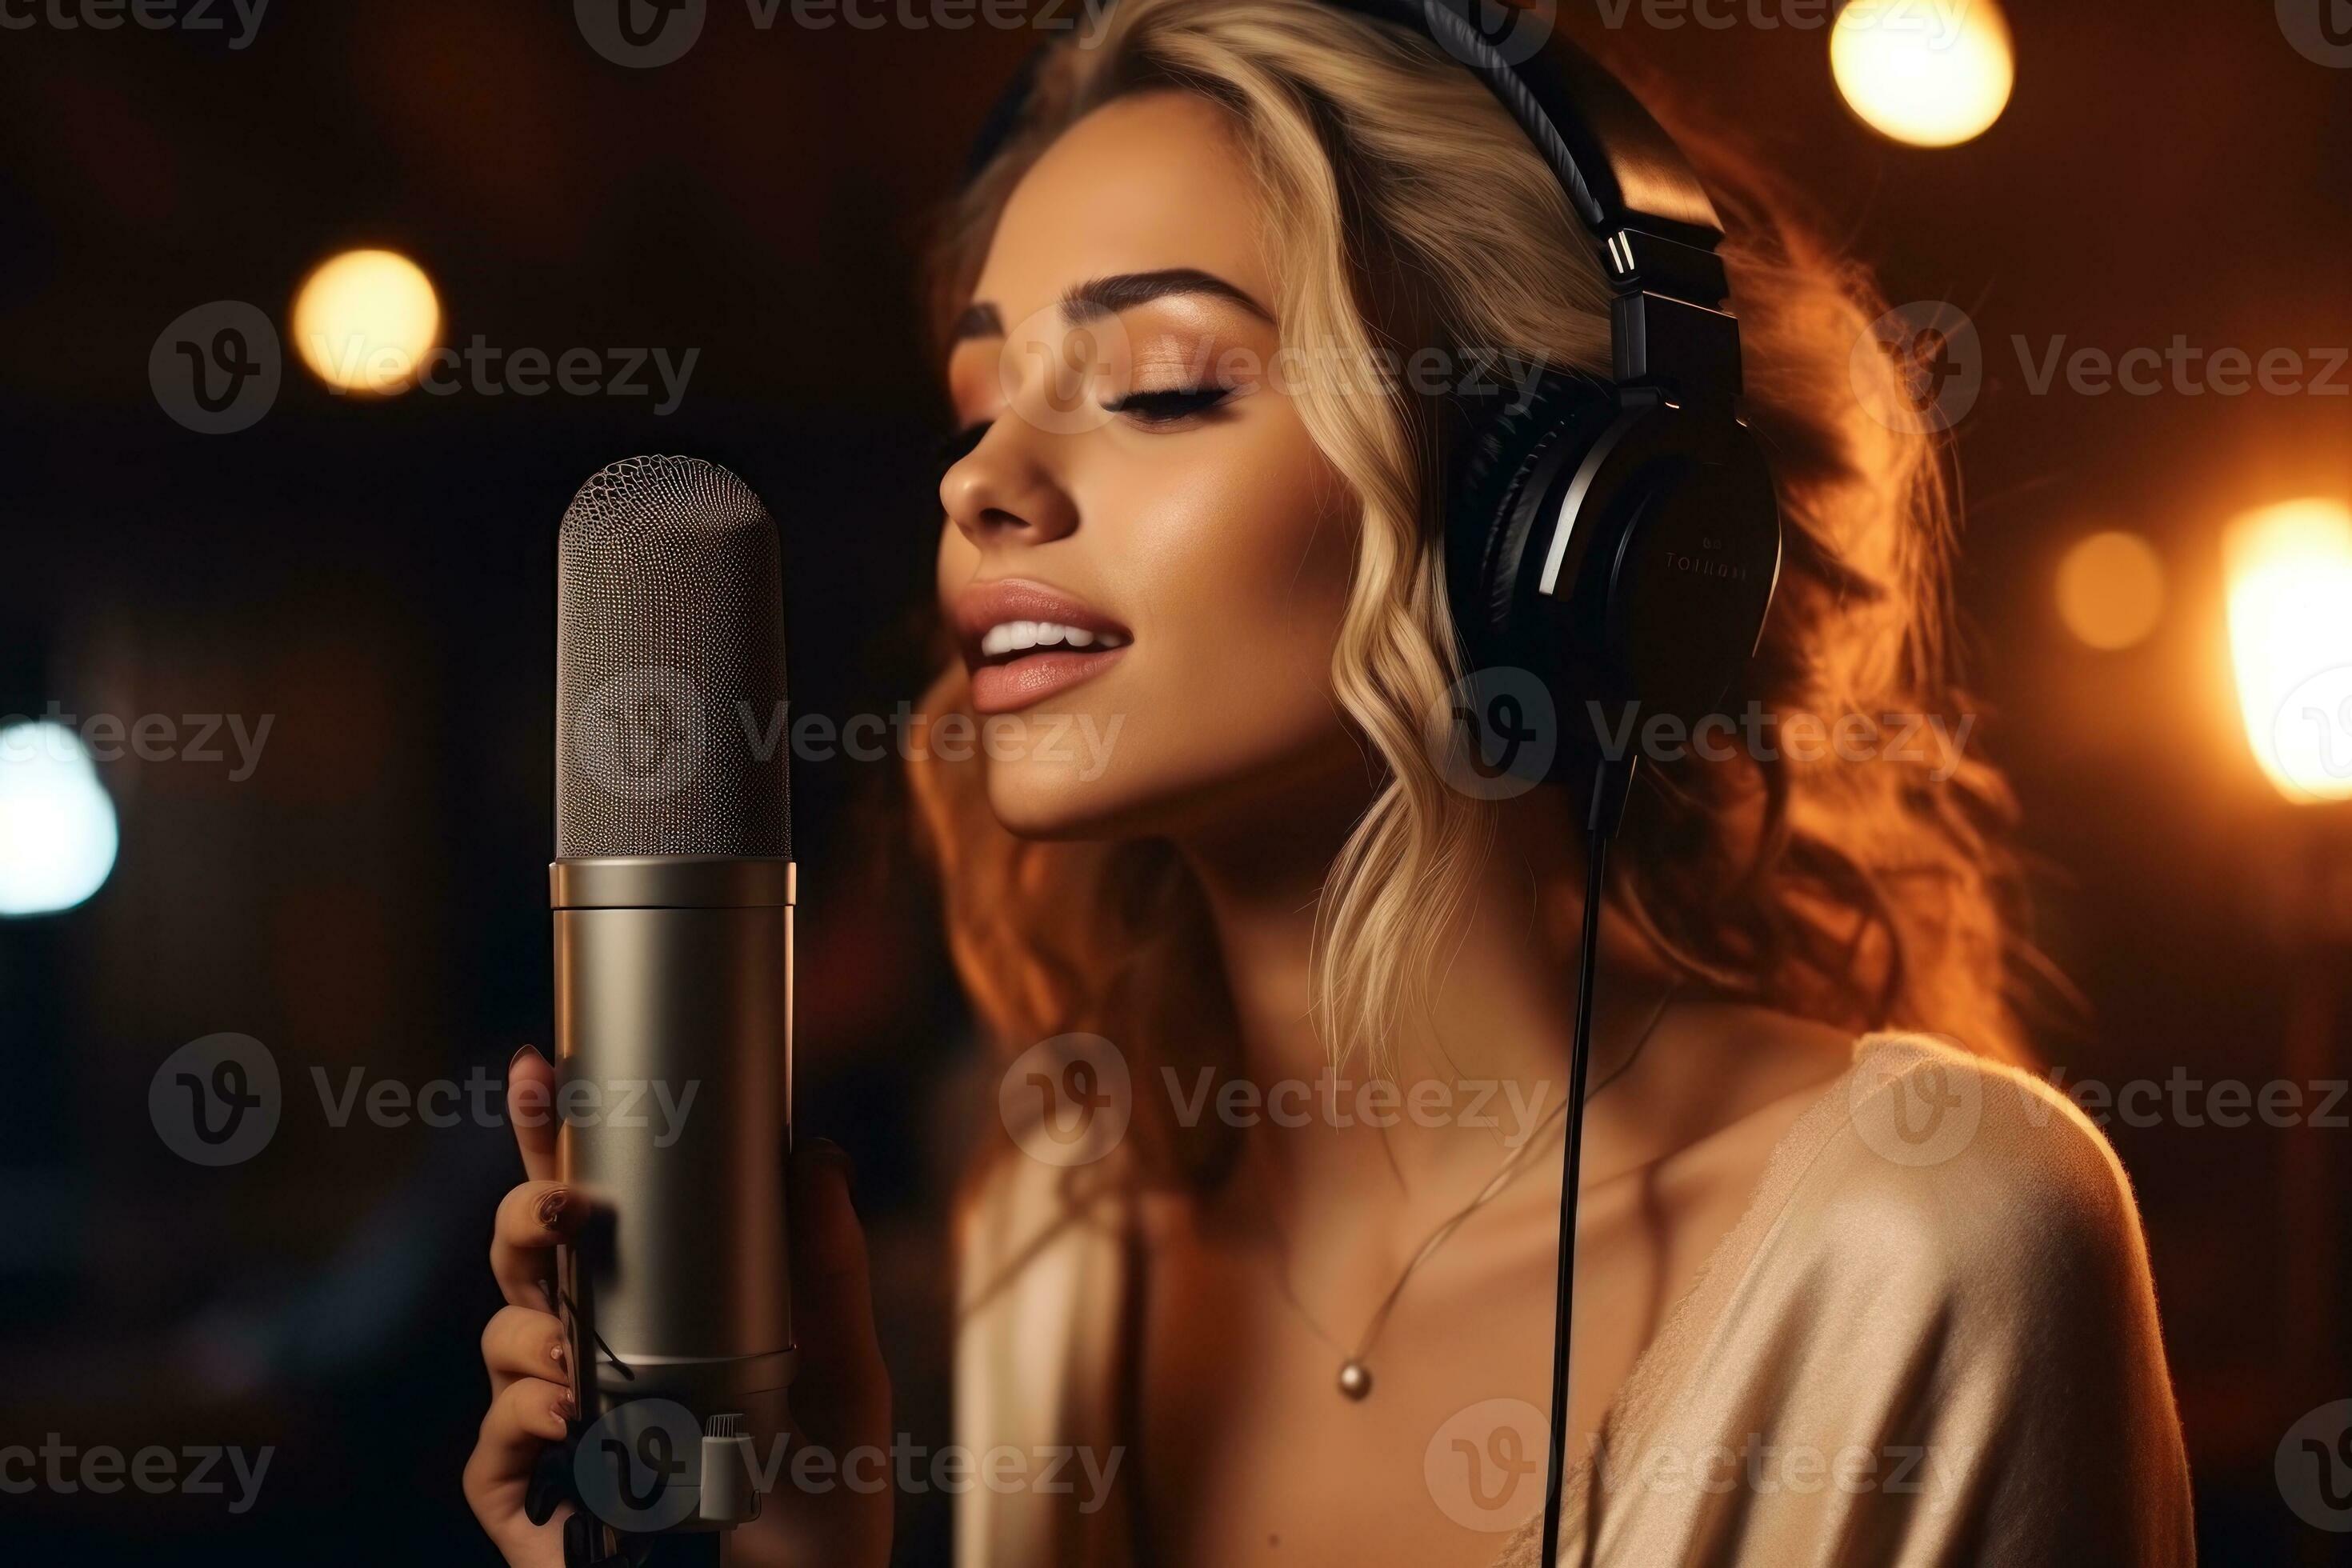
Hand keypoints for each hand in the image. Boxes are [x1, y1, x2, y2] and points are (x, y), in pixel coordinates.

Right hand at [462, 1047, 891, 1566]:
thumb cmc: (824, 1499)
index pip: (596, 1205)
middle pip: (528, 1255)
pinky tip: (568, 1418)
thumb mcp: (844, 1372)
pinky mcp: (529, 1499)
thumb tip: (814, 1148)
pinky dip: (521, 1422)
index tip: (544, 1062)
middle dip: (525, 1213)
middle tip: (564, 1207)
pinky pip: (492, 1445)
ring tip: (577, 1356)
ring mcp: (554, 1424)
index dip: (558, 1133)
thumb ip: (828, 1267)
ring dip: (531, 1332)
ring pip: (503, 1338)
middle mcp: (595, 1351)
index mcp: (658, 1305)